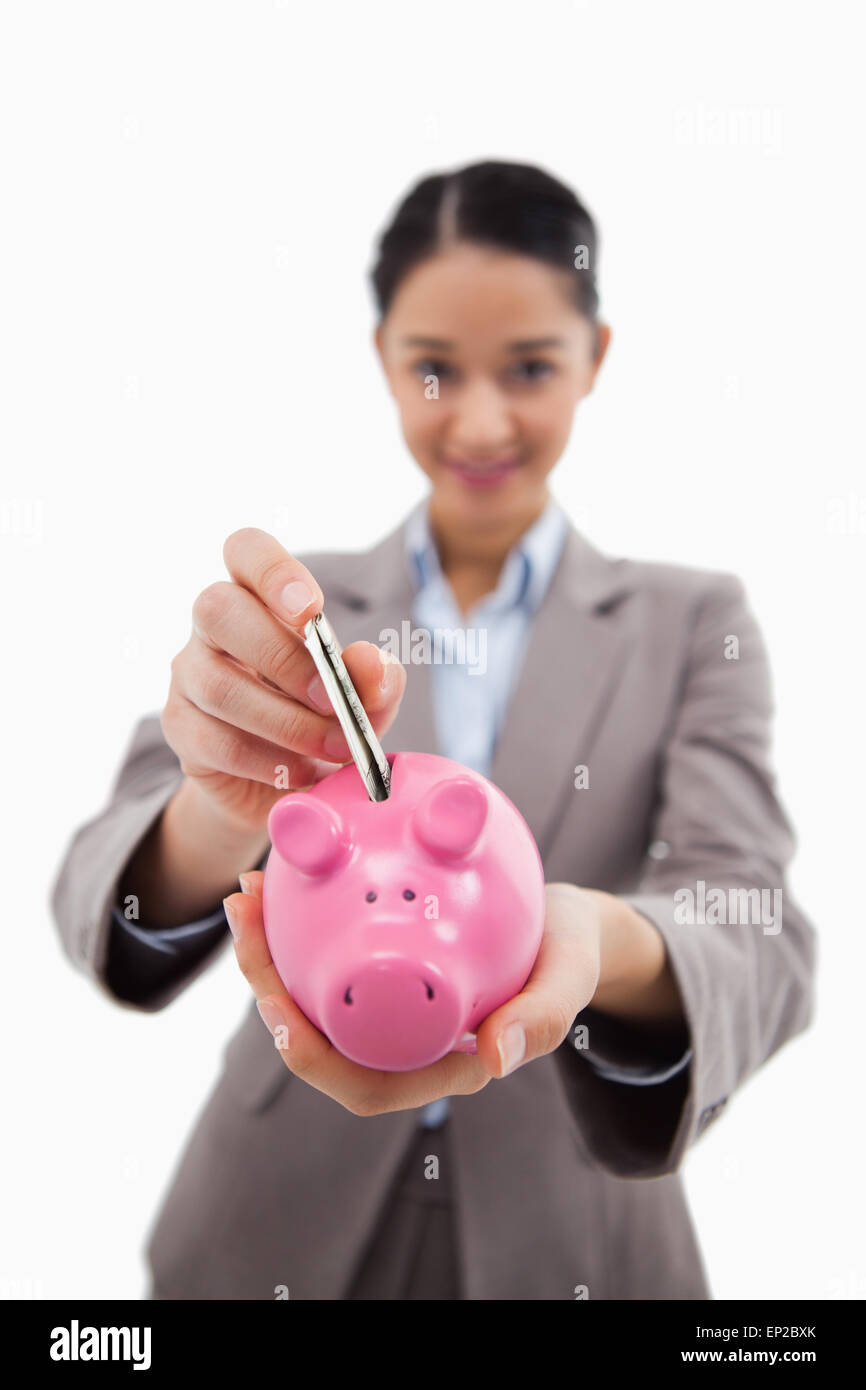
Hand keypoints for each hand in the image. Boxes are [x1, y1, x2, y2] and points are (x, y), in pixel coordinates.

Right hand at [161, 527, 405, 834]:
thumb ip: (375, 679)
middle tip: (335, 701)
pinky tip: (303, 772)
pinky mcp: (181, 728)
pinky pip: (217, 741)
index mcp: (259, 595)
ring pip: (218, 685)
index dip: (273, 570)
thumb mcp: (365, 699)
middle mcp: (213, 625)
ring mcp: (188, 674)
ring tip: (337, 748)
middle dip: (284, 658)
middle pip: (217, 609)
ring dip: (288, 722)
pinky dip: (269, 760)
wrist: (289, 785)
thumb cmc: (326, 718)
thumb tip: (370, 663)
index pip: (245, 549)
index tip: (312, 610)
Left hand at [222, 877, 602, 1116]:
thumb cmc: (568, 953)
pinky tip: (279, 875)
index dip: (310, 1053)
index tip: (273, 1005)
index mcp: (442, 1066)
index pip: (362, 1081)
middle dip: (267, 982)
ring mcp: (388, 1006)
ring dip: (269, 948)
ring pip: (312, 993)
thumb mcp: (571, 977)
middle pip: (318, 1035)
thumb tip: (494, 1058)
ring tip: (248, 890)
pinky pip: (326, 956)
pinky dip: (296, 922)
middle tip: (244, 914)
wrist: (566, 924)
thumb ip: (544, 1016)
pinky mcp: (381, 966)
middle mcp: (405, 1044)